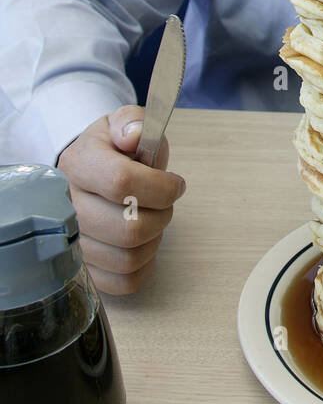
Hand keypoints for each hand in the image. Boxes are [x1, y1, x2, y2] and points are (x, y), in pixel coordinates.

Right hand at [57, 104, 186, 295]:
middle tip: (164, 202)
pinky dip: (143, 266)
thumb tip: (134, 136)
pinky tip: (144, 244)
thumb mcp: (122, 122)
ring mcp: (72, 242)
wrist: (85, 170)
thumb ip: (133, 121)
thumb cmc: (112, 149)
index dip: (160, 187)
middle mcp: (67, 206)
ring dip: (154, 240)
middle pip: (129, 228)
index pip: (121, 183)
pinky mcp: (84, 268)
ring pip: (128, 258)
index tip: (175, 184)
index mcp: (78, 164)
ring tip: (151, 219)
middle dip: (162, 215)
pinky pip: (122, 282)